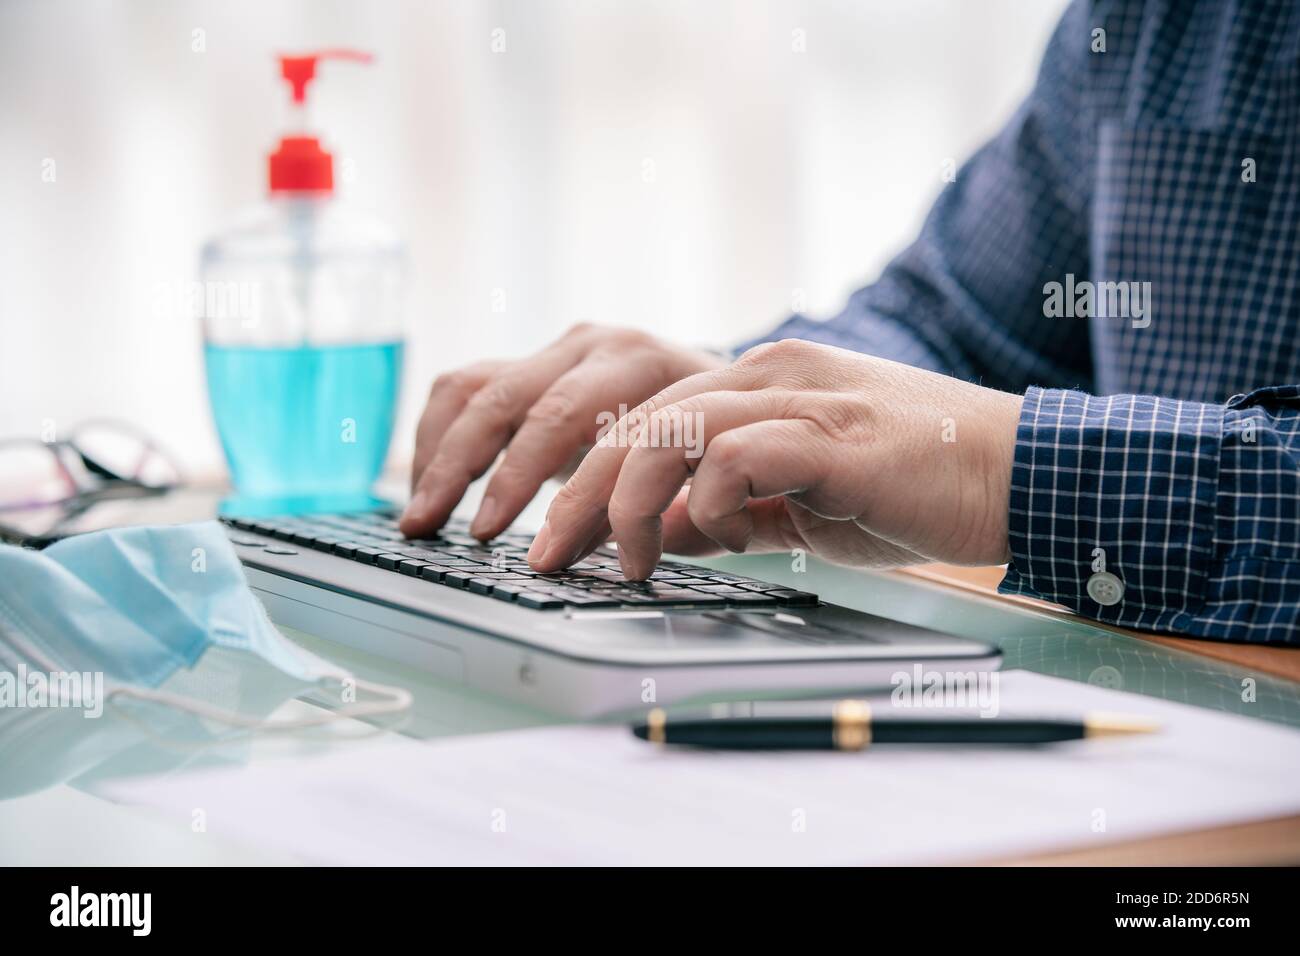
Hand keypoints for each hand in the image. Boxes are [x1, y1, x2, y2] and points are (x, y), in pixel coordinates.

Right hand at [400, 323, 723, 538]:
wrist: (727, 388)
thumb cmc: (719, 441)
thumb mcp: (711, 473)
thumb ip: (665, 512)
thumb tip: (608, 557)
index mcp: (643, 365)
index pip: (563, 419)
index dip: (523, 482)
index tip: (497, 537)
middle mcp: (596, 345)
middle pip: (508, 401)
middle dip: (462, 471)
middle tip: (434, 529)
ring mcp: (558, 348)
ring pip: (473, 388)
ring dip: (437, 454)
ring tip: (419, 516)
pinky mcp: (531, 362)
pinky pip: (464, 387)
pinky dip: (437, 435)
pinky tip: (427, 485)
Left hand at [526, 338, 1023, 578]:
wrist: (1017, 473)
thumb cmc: (909, 489)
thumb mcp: (794, 503)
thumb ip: (726, 511)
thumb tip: (657, 537)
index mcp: (753, 382)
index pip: (636, 413)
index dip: (577, 473)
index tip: (545, 535)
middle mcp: (768, 374)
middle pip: (632, 417)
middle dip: (571, 492)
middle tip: (544, 556)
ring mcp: (801, 397)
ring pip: (670, 427)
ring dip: (623, 501)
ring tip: (618, 562)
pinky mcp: (836, 436)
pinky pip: (740, 454)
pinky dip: (711, 501)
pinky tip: (724, 537)